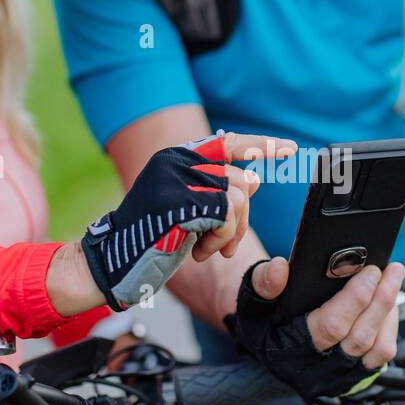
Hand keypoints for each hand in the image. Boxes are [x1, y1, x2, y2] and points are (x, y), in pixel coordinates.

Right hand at [82, 132, 294, 309]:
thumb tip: (256, 178)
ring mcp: (176, 178)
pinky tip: (199, 252)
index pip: (227, 142)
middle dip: (241, 219)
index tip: (290, 149)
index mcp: (177, 157)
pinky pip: (224, 215)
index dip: (261, 145)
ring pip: (237, 197)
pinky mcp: (178, 201)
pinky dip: (220, 239)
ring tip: (207, 249)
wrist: (114, 262)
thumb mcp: (191, 210)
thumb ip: (219, 192)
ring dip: (229, 232)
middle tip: (223, 246)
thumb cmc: (153, 238)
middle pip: (241, 180)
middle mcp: (176, 160)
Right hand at [225, 256, 404, 401]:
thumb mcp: (253, 300)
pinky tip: (387, 304)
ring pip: (377, 350)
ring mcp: (337, 380)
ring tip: (392, 282)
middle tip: (392, 270)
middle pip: (360, 338)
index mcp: (287, 353)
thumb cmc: (263, 319)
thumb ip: (262, 283)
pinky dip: (390, 328)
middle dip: (381, 300)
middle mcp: (314, 373)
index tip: (371, 271)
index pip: (330, 326)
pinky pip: (382, 357)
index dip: (355, 298)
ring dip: (389, 313)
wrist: (271, 345)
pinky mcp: (354, 380)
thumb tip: (280, 269)